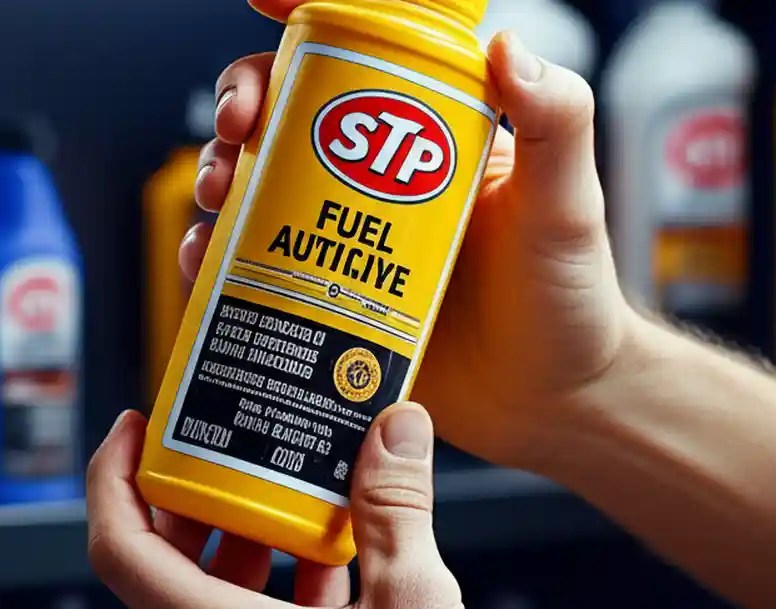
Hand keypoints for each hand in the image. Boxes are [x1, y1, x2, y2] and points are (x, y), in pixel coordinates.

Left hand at [87, 404, 514, 608]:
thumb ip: (396, 509)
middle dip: (186, 499)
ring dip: (237, 540)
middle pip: (160, 570)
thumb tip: (395, 428)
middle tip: (221, 447)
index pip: (121, 551)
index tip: (135, 428)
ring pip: (208, 602)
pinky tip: (334, 554)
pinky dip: (277, 584)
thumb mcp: (417, 606)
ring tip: (284, 491)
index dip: (112, 479)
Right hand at [184, 19, 638, 468]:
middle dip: (242, 103)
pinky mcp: (320, 303)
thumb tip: (507, 47)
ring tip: (218, 195)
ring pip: (253, 187)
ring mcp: (341, 242)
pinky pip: (249, 269)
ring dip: (217, 176)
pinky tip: (207, 261)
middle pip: (285, 115)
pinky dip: (213, 258)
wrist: (550, 403)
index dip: (306, 19)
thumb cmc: (568, 298)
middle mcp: (374, 183)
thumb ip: (557, 120)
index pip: (363, 55)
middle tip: (240, 128)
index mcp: (428, 139)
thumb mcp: (566, 203)